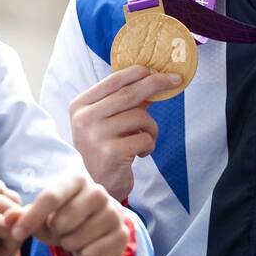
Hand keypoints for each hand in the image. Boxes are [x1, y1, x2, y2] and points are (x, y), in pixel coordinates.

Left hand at [3, 172, 129, 255]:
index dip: (31, 218)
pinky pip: (90, 254)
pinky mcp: (122, 235)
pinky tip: (86, 246)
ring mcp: (114, 213)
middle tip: (59, 230)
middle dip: (54, 233)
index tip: (16, 234)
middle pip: (62, 222)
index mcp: (76, 180)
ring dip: (68, 245)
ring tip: (73, 237)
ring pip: (75, 240)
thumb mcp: (42, 215)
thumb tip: (7, 219)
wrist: (98, 228)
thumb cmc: (65, 217)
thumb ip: (22, 216)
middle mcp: (98, 192)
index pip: (51, 197)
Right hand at [70, 66, 181, 201]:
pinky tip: (139, 153)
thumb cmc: (103, 149)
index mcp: (80, 105)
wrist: (95, 186)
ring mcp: (96, 136)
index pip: (113, 80)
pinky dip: (149, 145)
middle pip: (129, 93)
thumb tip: (153, 79)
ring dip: (151, 128)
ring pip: (140, 117)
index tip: (158, 69)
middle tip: (175, 80)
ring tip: (145, 139)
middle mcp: (84, 118)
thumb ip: (124, 102)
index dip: (138, 72)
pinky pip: (144, 139)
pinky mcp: (111, 153)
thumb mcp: (107, 121)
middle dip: (156, 84)